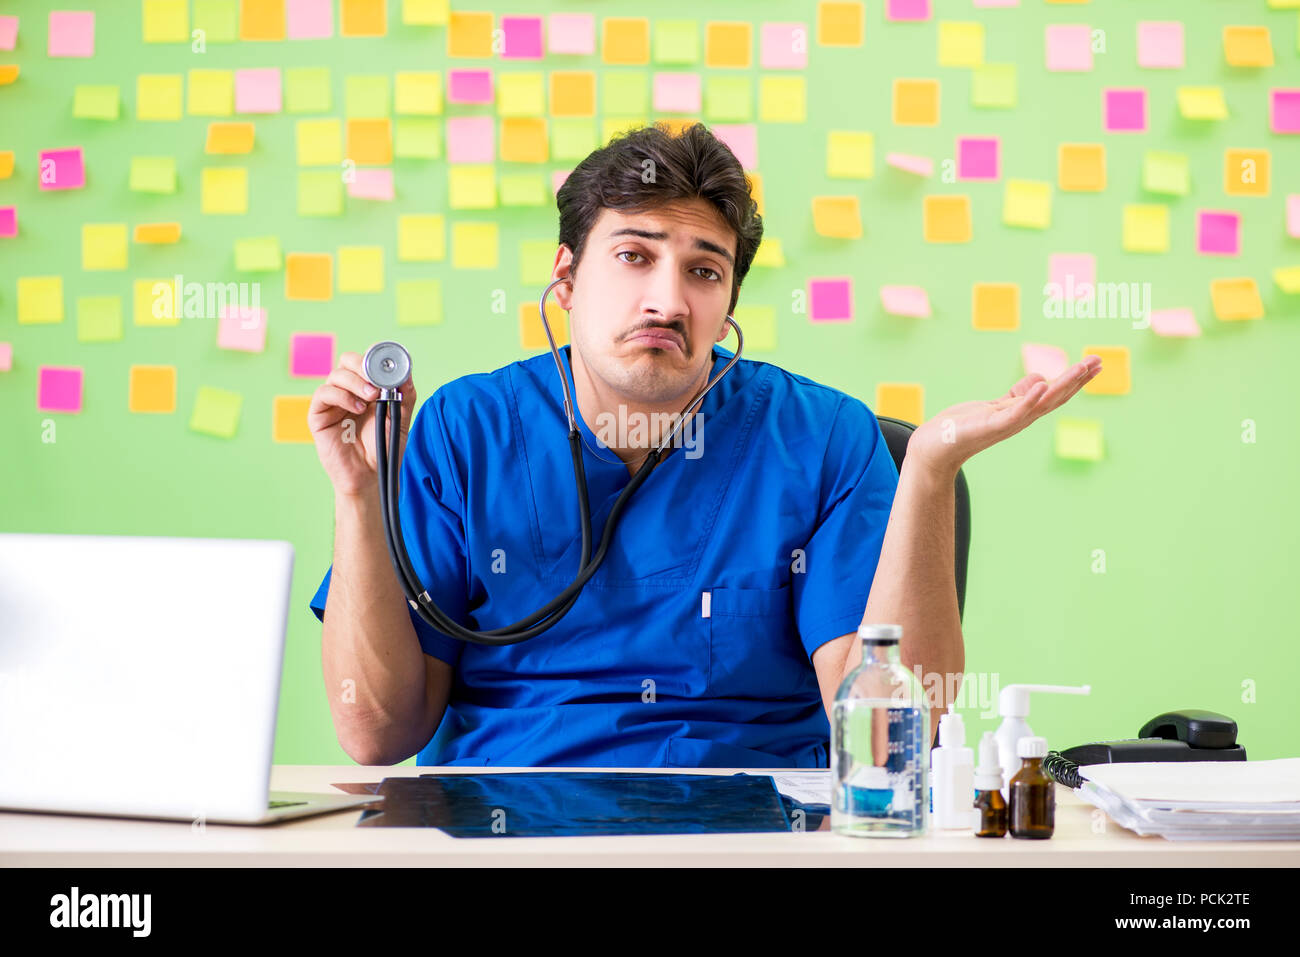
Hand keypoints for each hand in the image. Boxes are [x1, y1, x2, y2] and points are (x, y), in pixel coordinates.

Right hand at [308, 350, 416, 497]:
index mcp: (366, 389)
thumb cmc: (384, 449)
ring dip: (356, 381)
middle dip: (364, 365)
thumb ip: (404, 396)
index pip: (365, 361)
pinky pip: (323, 394)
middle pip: (347, 361)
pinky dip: (341, 396)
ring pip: (336, 375)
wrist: (372, 476)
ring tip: (372, 397)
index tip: (390, 364)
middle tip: (378, 380)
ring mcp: (332, 403)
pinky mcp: (319, 416)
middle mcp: (348, 392)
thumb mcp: (401, 420)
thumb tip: (407, 373)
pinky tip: (357, 408)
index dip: (375, 358)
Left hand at [905, 356, 1102, 480]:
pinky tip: (1043, 384)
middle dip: (1078, 379)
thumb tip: (1041, 378)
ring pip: (1042, 402)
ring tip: (1081, 367)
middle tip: (1099, 360)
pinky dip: (1030, 398)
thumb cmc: (966, 425)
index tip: (1096, 363)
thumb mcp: (996, 404)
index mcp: (1023, 411)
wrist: (938, 445)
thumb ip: (1019, 393)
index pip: (1056, 393)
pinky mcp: (992, 426)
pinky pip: (1015, 411)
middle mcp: (1021, 418)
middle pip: (1056, 397)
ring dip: (1063, 384)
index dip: (1076, 379)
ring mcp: (1008, 423)